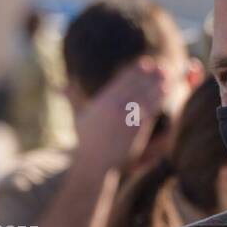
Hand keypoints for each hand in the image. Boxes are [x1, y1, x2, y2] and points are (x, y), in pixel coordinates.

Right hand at [72, 57, 166, 174]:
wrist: (94, 163)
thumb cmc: (85, 142)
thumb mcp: (78, 117)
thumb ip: (72, 98)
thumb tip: (59, 86)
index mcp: (103, 101)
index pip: (123, 80)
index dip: (136, 70)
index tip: (145, 63)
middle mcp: (115, 106)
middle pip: (136, 84)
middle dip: (149, 74)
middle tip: (161, 66)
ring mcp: (127, 116)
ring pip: (146, 94)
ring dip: (158, 83)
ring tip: (167, 75)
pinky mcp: (136, 128)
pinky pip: (151, 108)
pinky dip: (160, 98)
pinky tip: (167, 91)